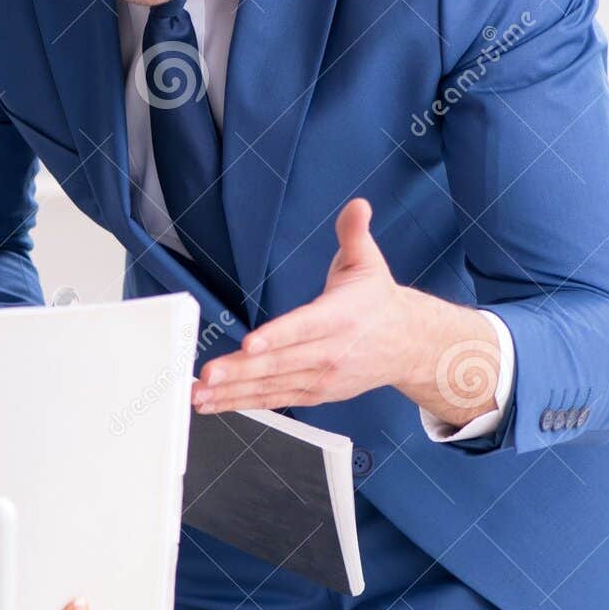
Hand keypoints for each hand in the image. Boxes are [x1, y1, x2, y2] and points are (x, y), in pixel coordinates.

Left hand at [192, 198, 498, 428]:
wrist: (408, 344)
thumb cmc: (378, 302)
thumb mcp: (368, 262)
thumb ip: (355, 233)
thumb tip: (356, 207)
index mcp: (339, 317)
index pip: (304, 327)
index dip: (276, 337)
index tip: (250, 344)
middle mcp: (329, 353)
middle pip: (280, 363)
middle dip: (240, 370)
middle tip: (208, 373)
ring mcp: (321, 378)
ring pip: (272, 386)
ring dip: (232, 392)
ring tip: (200, 393)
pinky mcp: (314, 394)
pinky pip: (275, 399)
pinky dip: (243, 402)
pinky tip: (215, 402)